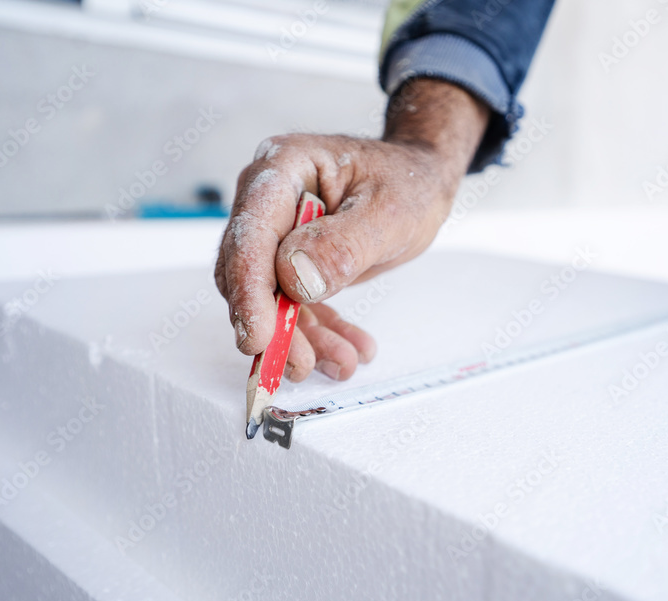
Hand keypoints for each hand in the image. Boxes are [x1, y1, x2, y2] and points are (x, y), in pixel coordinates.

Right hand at [215, 79, 488, 380]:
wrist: (418, 182)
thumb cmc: (407, 182)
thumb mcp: (388, 212)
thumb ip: (342, 243)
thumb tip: (293, 276)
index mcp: (283, 169)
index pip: (251, 234)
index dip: (249, 289)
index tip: (259, 335)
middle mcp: (268, 201)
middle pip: (248, 273)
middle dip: (274, 326)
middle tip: (301, 364)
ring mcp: (276, 235)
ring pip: (268, 300)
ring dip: (300, 340)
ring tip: (342, 361)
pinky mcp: (290, 265)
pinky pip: (293, 309)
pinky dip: (318, 335)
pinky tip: (347, 350)